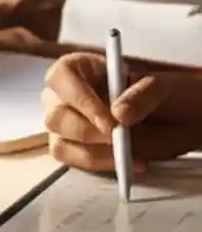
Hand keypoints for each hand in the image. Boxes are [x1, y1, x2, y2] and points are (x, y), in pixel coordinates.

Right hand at [41, 53, 201, 171]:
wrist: (176, 119)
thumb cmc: (162, 96)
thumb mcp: (161, 86)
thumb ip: (142, 94)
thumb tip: (119, 114)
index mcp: (77, 68)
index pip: (62, 78)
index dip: (81, 101)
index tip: (108, 121)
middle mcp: (62, 95)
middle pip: (56, 116)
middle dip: (87, 132)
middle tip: (118, 139)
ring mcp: (64, 123)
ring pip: (58, 141)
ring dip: (91, 151)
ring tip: (123, 153)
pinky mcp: (71, 146)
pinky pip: (69, 158)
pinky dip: (95, 163)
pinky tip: (122, 162)